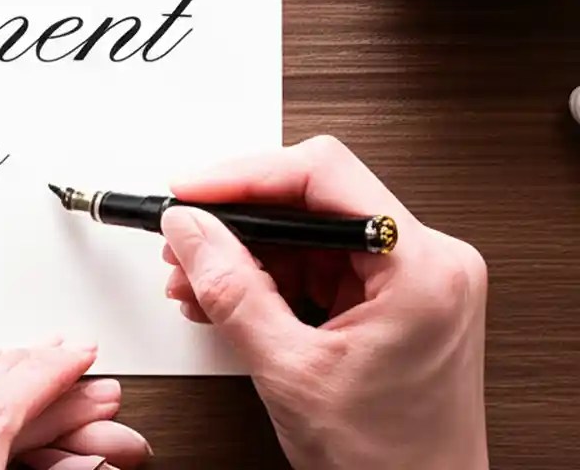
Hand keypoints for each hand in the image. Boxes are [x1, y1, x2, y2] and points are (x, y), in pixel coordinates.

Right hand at [161, 135, 487, 468]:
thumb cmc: (389, 461)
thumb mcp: (290, 371)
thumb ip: (232, 290)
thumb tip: (191, 230)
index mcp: (423, 268)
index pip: (324, 174)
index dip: (245, 175)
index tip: (193, 191)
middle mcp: (430, 261)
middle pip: (314, 198)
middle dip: (238, 220)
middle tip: (185, 240)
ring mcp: (415, 279)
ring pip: (310, 231)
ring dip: (247, 252)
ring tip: (196, 280)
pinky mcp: (396, 298)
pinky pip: (321, 264)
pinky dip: (271, 276)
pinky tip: (229, 295)